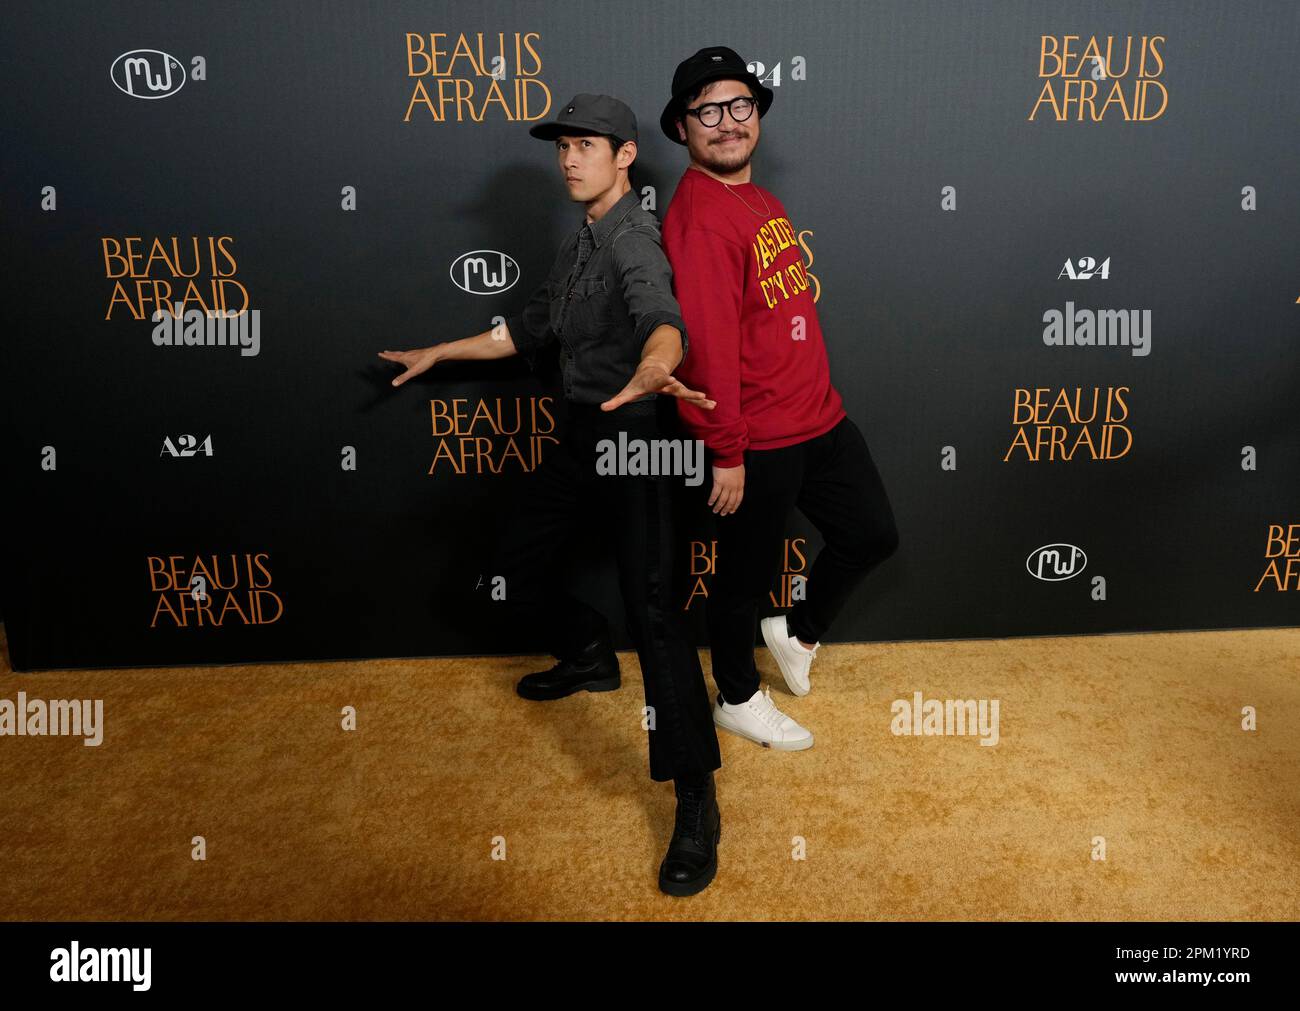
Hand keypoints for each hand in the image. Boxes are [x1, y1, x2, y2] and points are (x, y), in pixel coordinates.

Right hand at [377, 345, 439, 386]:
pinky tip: (408, 355)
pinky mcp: (418, 353)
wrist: (435, 354)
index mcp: (404, 358)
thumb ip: (403, 378)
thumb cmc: (424, 362)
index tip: (380, 354)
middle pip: (396, 354)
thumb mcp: (413, 372)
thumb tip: (394, 384)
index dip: (386, 356)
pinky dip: (404, 353)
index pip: (392, 357)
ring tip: (394, 353)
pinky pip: (408, 353)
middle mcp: (407, 354)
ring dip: (396, 353)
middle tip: (384, 352)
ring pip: (402, 353)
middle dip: (390, 354)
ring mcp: (413, 353)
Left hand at [599, 362, 716, 411]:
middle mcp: (669, 383)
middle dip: (688, 391)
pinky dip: (701, 402)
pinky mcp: (681, 392)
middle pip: (679, 388)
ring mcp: (676, 387)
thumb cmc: (639, 382)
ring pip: (688, 393)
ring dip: (699, 398)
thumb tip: (603, 408)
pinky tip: (712, 406)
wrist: (653, 368)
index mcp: (656, 381)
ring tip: (711, 403)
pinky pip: (692, 398)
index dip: (666, 380)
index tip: (673, 380)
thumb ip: (616, 400)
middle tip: (699, 394)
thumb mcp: (628, 391)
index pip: (661, 381)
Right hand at [708, 463, 743, 514]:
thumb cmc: (734, 462)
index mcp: (740, 484)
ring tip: (715, 511)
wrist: (729, 455)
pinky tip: (710, 503)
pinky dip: (712, 499)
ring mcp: (726, 485)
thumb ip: (738, 481)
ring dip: (719, 507)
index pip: (738, 499)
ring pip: (723, 500)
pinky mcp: (718, 482)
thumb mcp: (740, 473)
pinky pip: (715, 494)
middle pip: (730, 501)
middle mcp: (734, 486)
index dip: (735, 506)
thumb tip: (737, 487)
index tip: (732, 511)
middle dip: (726, 509)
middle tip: (723, 514)